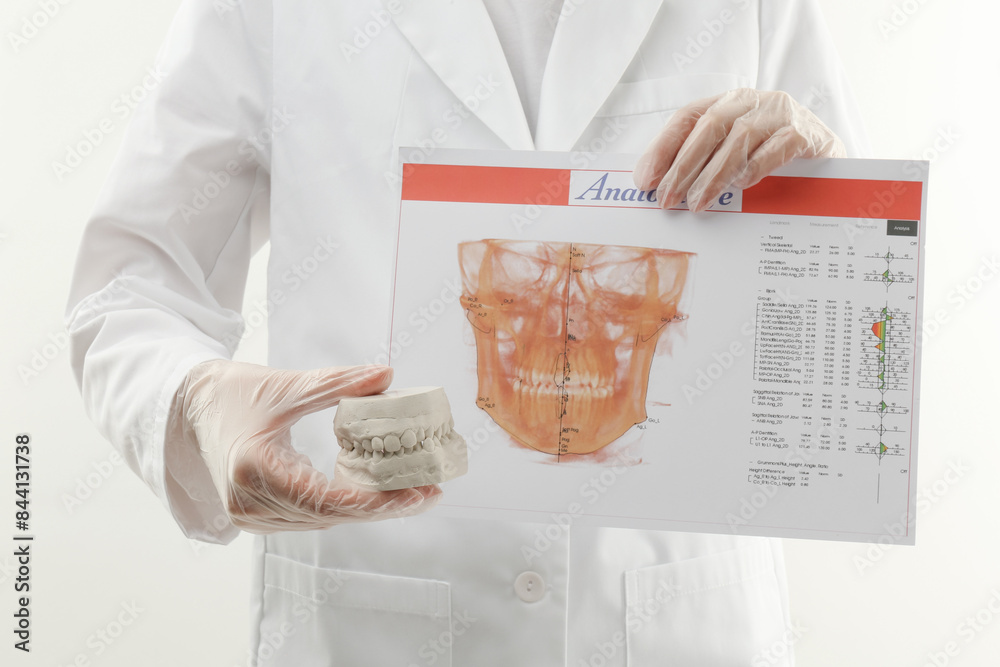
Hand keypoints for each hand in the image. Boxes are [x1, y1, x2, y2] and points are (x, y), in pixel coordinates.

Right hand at [175, 359, 440, 532]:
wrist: (187, 409)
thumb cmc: (231, 394)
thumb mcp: (286, 385)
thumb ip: (337, 383)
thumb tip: (386, 375)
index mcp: (253, 471)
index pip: (327, 499)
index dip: (377, 501)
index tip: (417, 492)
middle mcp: (249, 503)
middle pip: (331, 515)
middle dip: (383, 506)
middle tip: (428, 491)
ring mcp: (250, 515)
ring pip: (323, 520)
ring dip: (368, 509)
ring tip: (412, 490)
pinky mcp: (256, 515)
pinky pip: (311, 515)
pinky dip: (344, 505)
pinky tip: (376, 492)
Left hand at [633, 88, 845, 211]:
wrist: (831, 163)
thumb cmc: (773, 160)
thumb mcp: (734, 154)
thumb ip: (702, 161)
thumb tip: (658, 185)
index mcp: (730, 103)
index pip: (688, 116)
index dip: (663, 147)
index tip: (645, 180)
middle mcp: (753, 102)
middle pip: (709, 126)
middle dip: (682, 166)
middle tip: (667, 200)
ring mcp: (781, 114)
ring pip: (738, 138)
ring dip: (713, 174)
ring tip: (697, 203)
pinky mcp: (806, 134)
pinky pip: (776, 148)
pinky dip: (755, 166)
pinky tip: (741, 186)